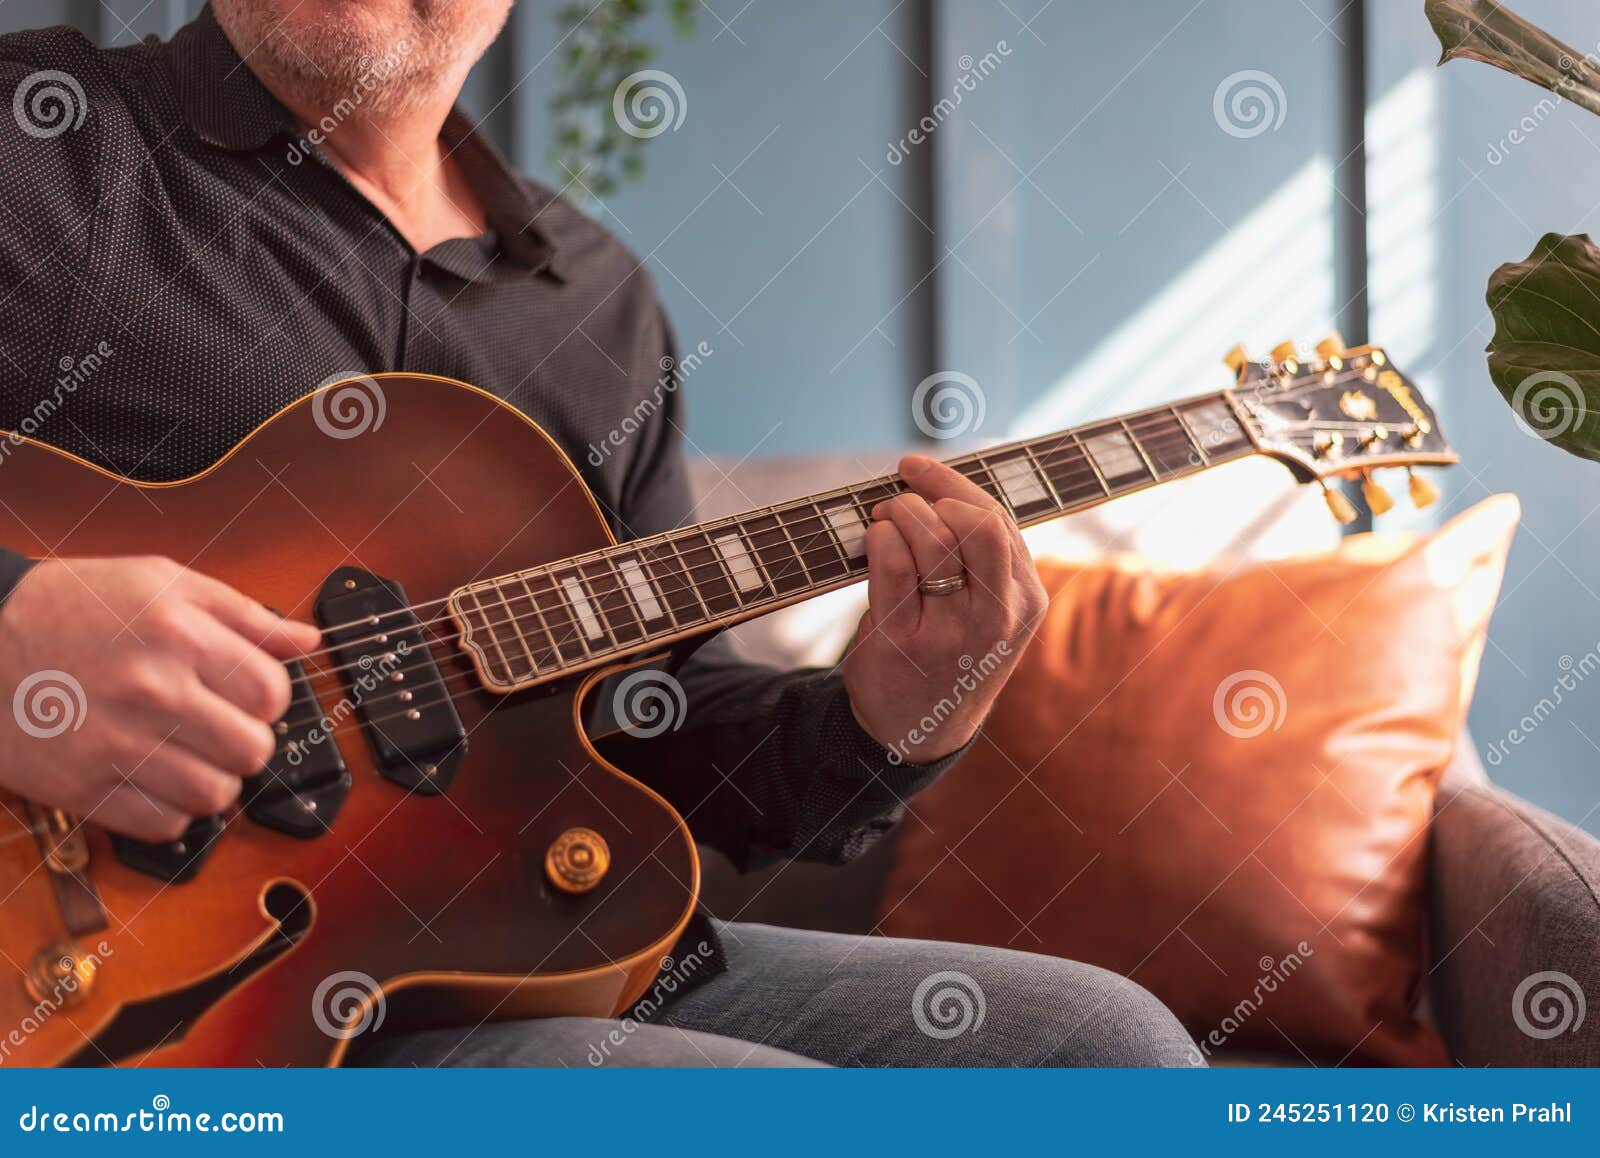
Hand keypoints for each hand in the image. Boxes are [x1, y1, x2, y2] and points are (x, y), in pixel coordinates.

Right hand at [0, 557, 320, 839]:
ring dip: (213, 780)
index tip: (246, 694)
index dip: (268, 697)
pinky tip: (155, 778)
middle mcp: (152, 692)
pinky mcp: (84, 787)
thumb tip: (308, 642)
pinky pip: (165, 824)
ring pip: (216, 795)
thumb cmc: (75, 606)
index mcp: (179, 636)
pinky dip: (171, 810)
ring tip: (189, 755)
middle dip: (246, 740)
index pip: (272, 694)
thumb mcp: (163, 582)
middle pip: (253, 750)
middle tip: (219, 727)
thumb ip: (245, 615)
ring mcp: (116, 744)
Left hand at [843, 455, 1047, 763]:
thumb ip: (985, 558)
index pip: (998, 520)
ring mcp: (951, 634)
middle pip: (976, 524)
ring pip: (932, 538)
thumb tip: (941, 485)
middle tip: (899, 498)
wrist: (916, 733)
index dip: (952, 483)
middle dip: (930, 496)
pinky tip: (873, 541)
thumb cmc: (949, 655)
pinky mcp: (904, 643)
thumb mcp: (990, 612)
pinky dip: (878, 538)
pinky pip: (892, 564)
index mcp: (1024, 601)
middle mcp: (996, 618)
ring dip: (897, 513)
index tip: (916, 467)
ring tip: (882, 520)